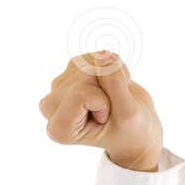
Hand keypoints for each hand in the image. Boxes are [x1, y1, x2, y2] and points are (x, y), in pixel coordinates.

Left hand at [39, 51, 162, 171]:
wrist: (134, 126)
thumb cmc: (130, 129)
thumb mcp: (128, 113)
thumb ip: (114, 83)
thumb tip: (102, 55)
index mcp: (59, 129)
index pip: (79, 94)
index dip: (102, 101)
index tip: (106, 118)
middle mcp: (51, 108)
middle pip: (82, 75)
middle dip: (106, 86)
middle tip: (111, 108)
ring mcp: (58, 89)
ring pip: (87, 64)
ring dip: (109, 76)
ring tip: (112, 97)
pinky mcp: (69, 72)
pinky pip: (93, 57)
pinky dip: (110, 68)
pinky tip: (111, 86)